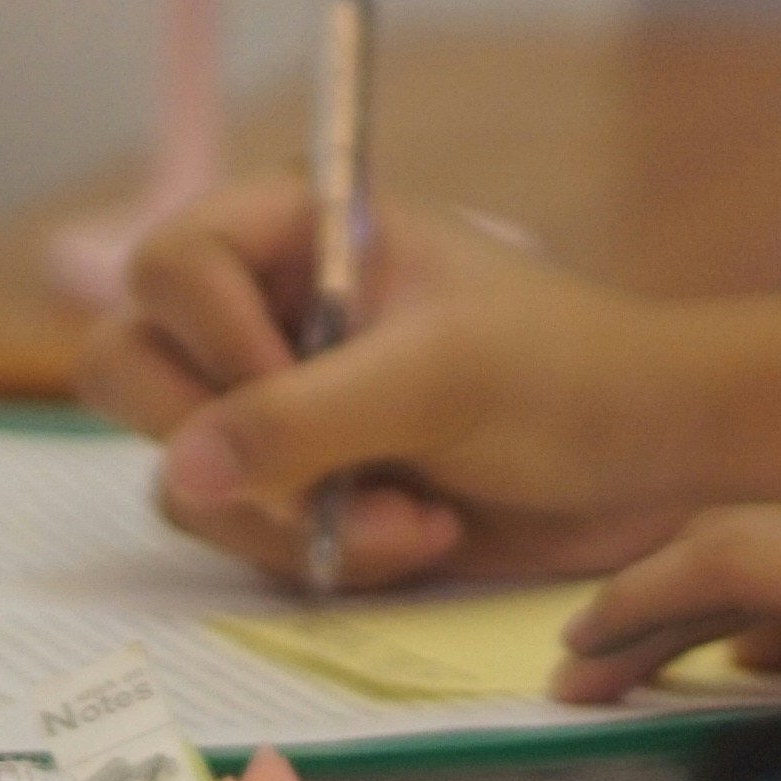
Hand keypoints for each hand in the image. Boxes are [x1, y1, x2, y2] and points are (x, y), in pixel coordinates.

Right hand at [76, 178, 707, 589]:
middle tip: (309, 484)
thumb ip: (305, 416)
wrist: (648, 463)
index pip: (170, 266)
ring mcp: (269, 401)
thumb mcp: (439, 378)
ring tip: (407, 517)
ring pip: (180, 470)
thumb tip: (184, 469)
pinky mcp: (290, 485)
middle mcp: (262, 307)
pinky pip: (233, 530)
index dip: (214, 340)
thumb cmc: (565, 377)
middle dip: (225, 449)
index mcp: (295, 229)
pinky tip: (415, 533)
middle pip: (132, 366)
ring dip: (285, 517)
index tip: (291, 389)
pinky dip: (313, 552)